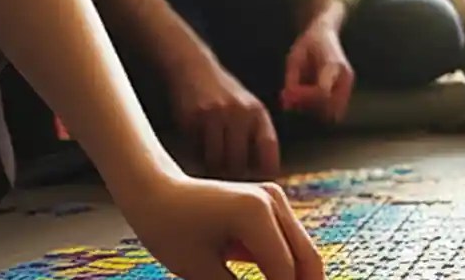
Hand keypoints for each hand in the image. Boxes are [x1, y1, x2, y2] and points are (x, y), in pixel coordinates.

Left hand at [118, 172, 322, 279]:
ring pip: (303, 250)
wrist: (157, 192)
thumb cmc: (169, 230)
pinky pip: (290, 241)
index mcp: (254, 213)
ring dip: (298, 278)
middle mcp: (272, 200)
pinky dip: (287, 266)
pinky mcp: (272, 203)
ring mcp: (275, 198)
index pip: (283, 270)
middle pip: (307, 257)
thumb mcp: (199, 271)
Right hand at [172, 59, 278, 179]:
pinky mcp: (193, 118)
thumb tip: (264, 175)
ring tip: (211, 168)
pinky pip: (195, 150)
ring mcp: (216, 115)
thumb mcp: (248, 108)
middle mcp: (240, 113)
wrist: (194, 68)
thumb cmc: (224, 94)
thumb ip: (256, 135)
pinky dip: (196, 156)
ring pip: (216, 161)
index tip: (260, 187)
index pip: (268, 150)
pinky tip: (197, 150)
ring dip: (213, 170)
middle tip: (229, 184)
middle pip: (240, 162)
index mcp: (258, 113)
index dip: (265, 172)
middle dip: (234, 178)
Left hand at [283, 24, 353, 122]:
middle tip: (292, 99)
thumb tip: (287, 103)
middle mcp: (345, 76)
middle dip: (309, 107)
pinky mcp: (347, 90)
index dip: (303, 98)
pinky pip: (336, 109)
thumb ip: (292, 81)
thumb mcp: (295, 59)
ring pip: (334, 111)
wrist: (325, 34)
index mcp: (333, 65)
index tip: (287, 93)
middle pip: (330, 106)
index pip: (322, 92)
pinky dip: (321, 109)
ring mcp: (348, 84)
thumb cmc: (308, 44)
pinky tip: (308, 99)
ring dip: (315, 110)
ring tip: (299, 98)